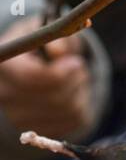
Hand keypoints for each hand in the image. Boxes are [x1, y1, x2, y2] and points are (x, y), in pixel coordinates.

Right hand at [0, 16, 93, 138]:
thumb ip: (56, 36)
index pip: (30, 78)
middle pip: (51, 97)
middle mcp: (5, 95)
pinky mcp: (39, 129)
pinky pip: (75, 120)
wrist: (36, 65)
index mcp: (4, 66)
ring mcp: (19, 117)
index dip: (59, 72)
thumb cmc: (42, 43)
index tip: (75, 61)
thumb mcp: (47, 29)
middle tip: (79, 65)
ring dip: (81, 89)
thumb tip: (59, 50)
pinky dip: (84, 103)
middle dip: (74, 79)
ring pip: (67, 109)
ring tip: (77, 75)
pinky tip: (75, 91)